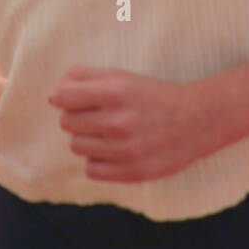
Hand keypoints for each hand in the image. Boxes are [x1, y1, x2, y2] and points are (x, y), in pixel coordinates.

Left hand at [48, 65, 216, 182]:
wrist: (196, 120)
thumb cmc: (152, 95)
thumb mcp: (122, 76)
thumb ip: (85, 78)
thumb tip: (52, 97)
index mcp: (115, 92)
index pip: (63, 97)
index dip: (65, 97)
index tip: (77, 98)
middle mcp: (118, 121)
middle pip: (67, 123)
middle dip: (79, 117)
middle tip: (99, 115)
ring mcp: (125, 150)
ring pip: (77, 146)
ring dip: (88, 139)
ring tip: (109, 133)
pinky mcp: (131, 172)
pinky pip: (91, 169)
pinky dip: (98, 160)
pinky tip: (115, 151)